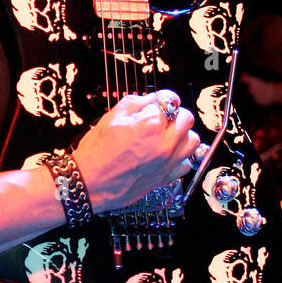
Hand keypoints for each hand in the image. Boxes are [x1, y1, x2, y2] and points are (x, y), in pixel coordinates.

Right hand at [72, 91, 198, 213]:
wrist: (89, 183)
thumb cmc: (96, 154)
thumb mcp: (111, 117)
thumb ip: (136, 103)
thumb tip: (150, 99)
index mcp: (151, 124)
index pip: (169, 101)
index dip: (160, 100)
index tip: (154, 103)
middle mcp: (164, 143)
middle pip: (186, 118)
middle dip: (174, 114)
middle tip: (161, 117)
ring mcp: (167, 162)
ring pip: (192, 140)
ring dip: (182, 134)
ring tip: (167, 135)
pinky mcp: (166, 177)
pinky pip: (186, 163)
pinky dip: (180, 157)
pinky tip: (167, 154)